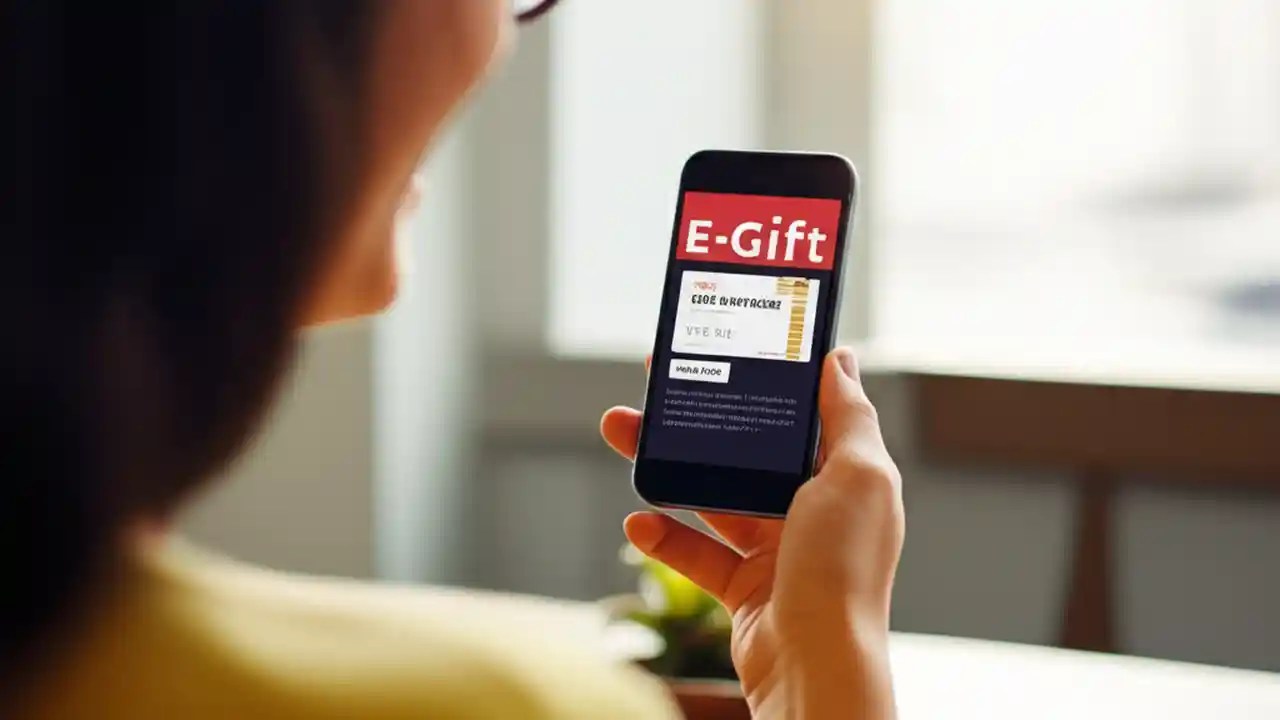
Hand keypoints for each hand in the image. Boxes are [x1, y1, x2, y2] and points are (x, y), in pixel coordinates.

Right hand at [600, 348, 903, 718]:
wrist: (814, 665)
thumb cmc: (842, 571)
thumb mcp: (858, 476)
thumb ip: (848, 416)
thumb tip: (839, 359)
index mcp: (846, 476)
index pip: (801, 414)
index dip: (763, 380)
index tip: (722, 350)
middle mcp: (815, 510)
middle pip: (747, 452)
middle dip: (699, 422)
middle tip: (654, 390)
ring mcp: (778, 550)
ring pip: (714, 497)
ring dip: (669, 470)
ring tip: (624, 437)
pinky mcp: (745, 588)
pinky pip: (698, 552)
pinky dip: (666, 536)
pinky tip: (637, 520)